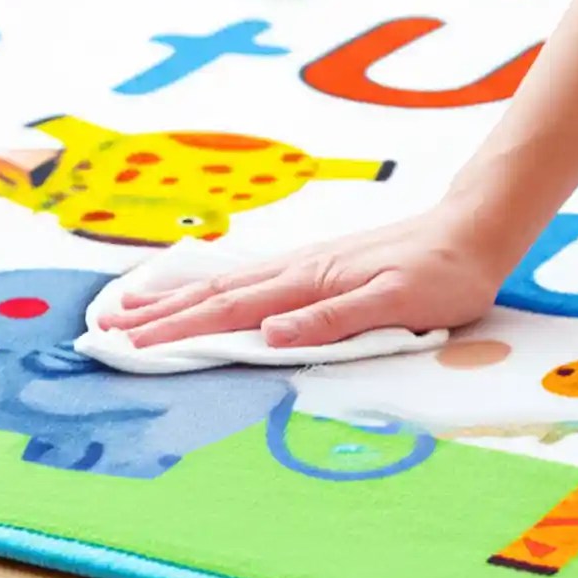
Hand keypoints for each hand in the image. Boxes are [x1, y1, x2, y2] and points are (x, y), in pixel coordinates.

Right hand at [97, 211, 510, 348]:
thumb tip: (268, 334)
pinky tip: (203, 289)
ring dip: (176, 298)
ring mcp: (306, 266)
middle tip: (104, 329)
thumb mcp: (396, 303)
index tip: (128, 346)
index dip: (177, 331)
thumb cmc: (443, 274)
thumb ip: (334, 319)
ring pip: (226, 284)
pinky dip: (212, 286)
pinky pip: (250, 279)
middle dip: (158, 315)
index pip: (228, 312)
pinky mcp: (319, 267)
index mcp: (310, 284)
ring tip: (129, 303)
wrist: (473, 232)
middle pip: (214, 295)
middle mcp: (298, 272)